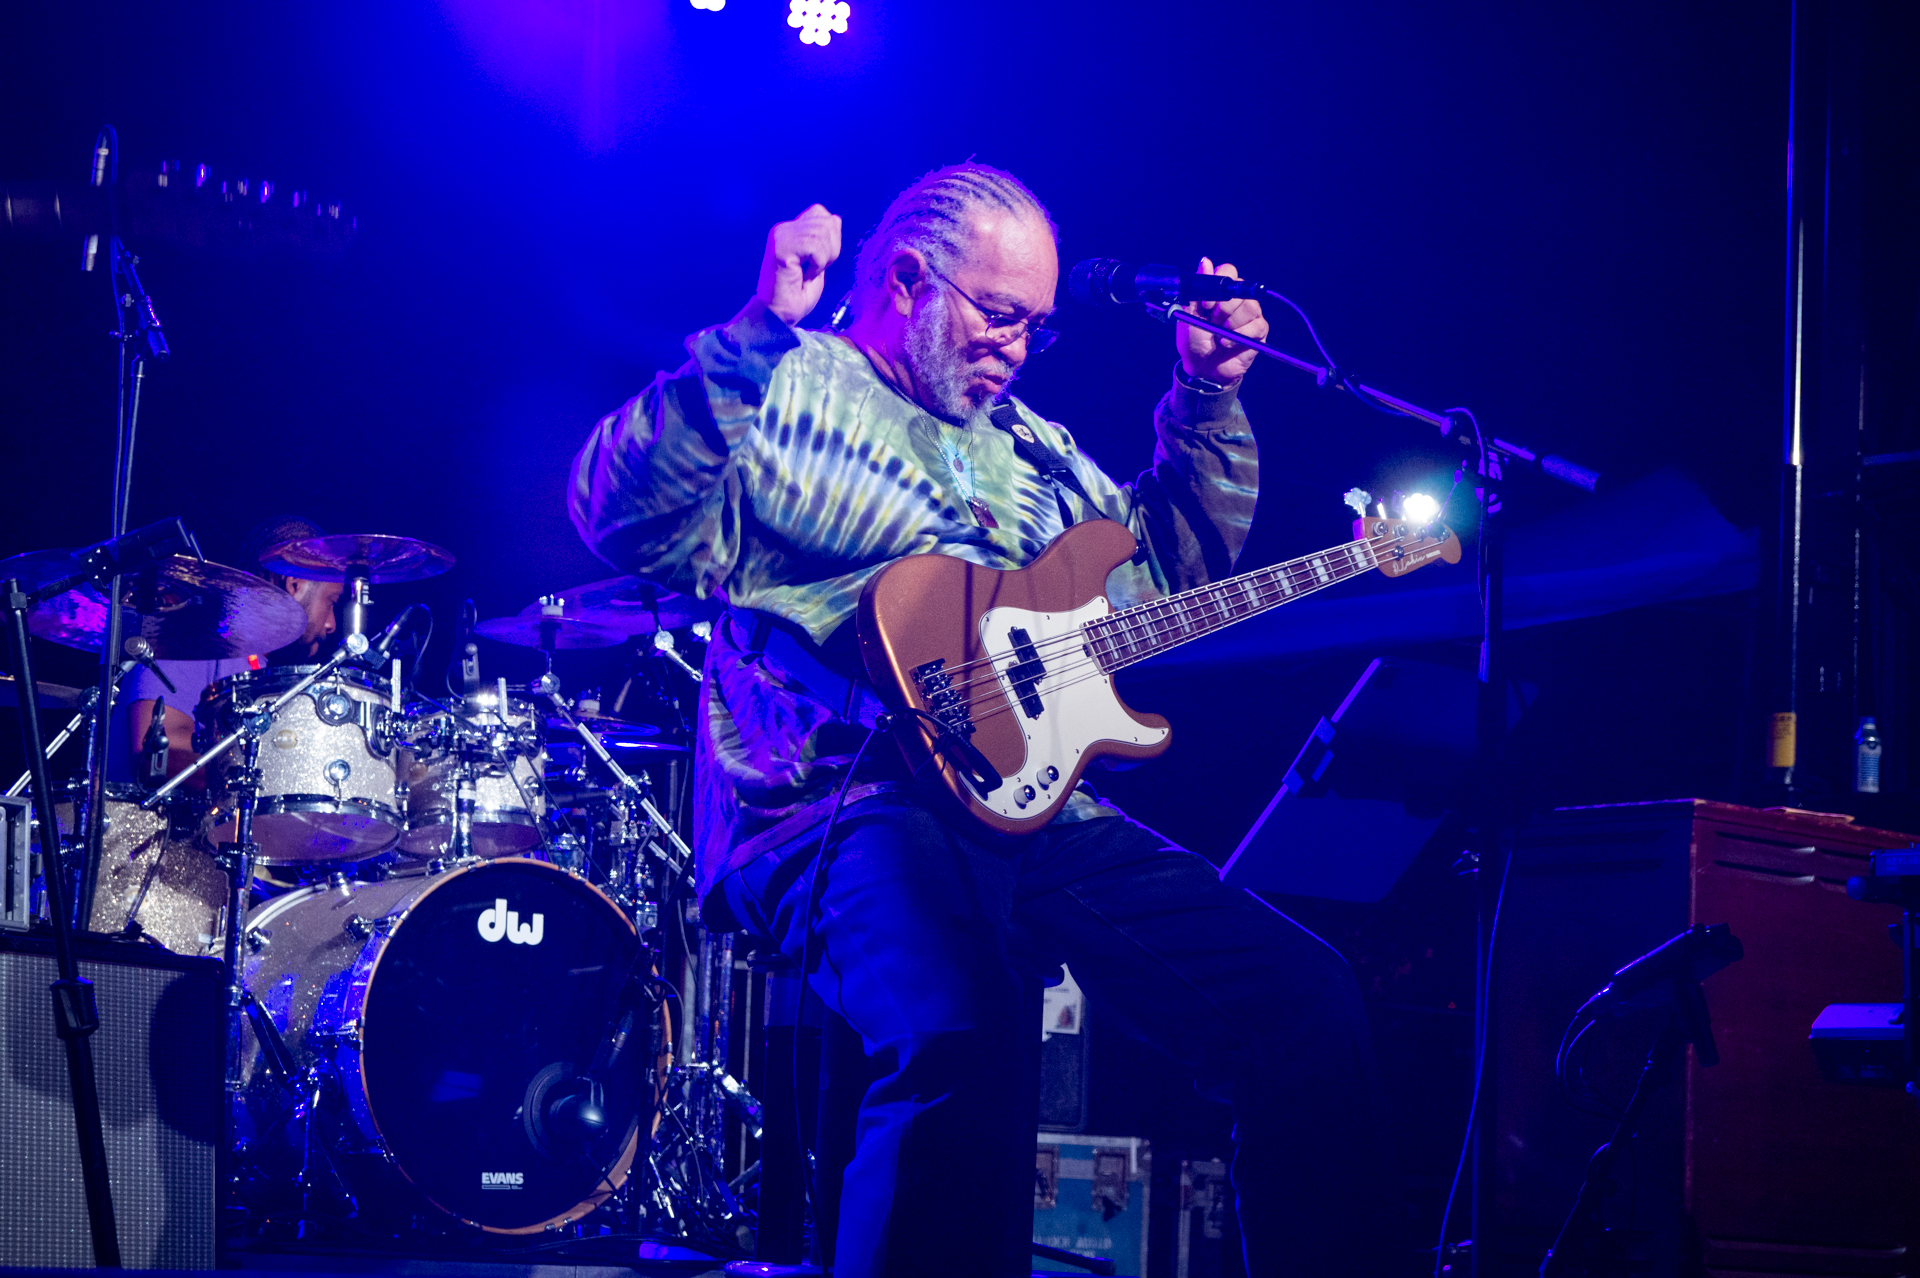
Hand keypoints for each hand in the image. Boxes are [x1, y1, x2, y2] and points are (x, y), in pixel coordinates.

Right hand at [755, 203, 842, 324]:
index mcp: (790, 230)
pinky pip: (815, 247)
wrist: (778, 316)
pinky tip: (805, 275)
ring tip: (809, 273)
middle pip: (825, 220)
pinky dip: (817, 265)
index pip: (819, 212)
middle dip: (831, 248)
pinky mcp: (780, 248)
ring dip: (824, 259)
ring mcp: (780, 237)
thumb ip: (825, 241)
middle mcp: (782, 229)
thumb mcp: (818, 263)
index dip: (830, 236)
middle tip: (816, 269)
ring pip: (821, 232)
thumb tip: (835, 218)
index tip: (819, 261)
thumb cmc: (796, 296)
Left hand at [1176, 258, 1267, 384]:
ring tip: (1219, 334)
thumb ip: (1197, 288)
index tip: (1206, 303)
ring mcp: (1250, 315)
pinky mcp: (1258, 331)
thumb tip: (1205, 261)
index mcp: (1219, 293)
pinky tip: (1226, 343)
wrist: (1200, 369)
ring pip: (1250, 306)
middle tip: (1213, 321)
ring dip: (1230, 323)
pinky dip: (1238, 335)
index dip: (1219, 284)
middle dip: (1223, 307)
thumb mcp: (1188, 314)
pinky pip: (1256, 326)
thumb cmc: (1194, 341)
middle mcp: (1237, 300)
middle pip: (1241, 288)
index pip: (1229, 272)